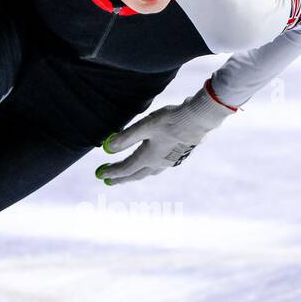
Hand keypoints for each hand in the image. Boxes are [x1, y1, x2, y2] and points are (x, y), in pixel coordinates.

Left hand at [95, 83, 238, 184]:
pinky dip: (149, 169)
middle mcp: (159, 163)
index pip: (125, 168)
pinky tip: (151, 164)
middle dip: (121, 178)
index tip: (100, 174)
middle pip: (136, 175)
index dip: (112, 172)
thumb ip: (126, 137)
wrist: (199, 119)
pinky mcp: (178, 155)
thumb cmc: (172, 120)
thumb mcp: (145, 126)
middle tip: (109, 182)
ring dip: (135, 175)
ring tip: (128, 176)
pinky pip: (159, 167)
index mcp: (149, 157)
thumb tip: (108, 147)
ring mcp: (170, 161)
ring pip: (148, 172)